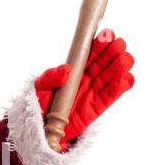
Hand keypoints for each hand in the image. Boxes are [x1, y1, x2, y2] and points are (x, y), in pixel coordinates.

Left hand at [34, 29, 134, 149]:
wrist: (40, 130)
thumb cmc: (38, 105)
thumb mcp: (38, 88)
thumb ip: (49, 77)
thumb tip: (65, 69)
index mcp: (74, 69)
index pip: (90, 53)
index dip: (100, 43)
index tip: (106, 34)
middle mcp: (87, 78)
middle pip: (105, 62)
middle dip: (113, 51)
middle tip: (118, 44)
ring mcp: (93, 92)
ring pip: (112, 76)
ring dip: (120, 66)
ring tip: (124, 59)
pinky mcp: (98, 108)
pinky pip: (112, 96)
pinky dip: (121, 86)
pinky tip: (126, 77)